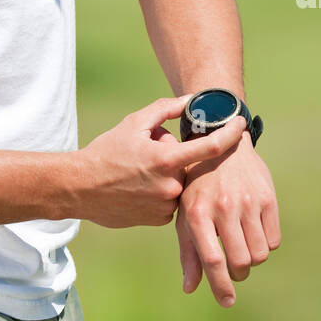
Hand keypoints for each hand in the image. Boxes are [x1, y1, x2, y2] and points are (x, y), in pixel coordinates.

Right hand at [79, 95, 244, 227]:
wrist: (78, 189)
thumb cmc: (106, 152)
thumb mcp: (133, 124)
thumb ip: (165, 110)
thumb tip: (192, 100)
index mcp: (167, 159)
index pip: (211, 146)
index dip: (231, 133)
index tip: (241, 123)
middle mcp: (171, 185)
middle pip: (190, 163)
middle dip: (176, 154)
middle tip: (150, 151)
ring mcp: (166, 206)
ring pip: (181, 183)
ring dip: (169, 173)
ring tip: (139, 171)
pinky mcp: (160, 219)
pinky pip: (172, 200)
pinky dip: (162, 190)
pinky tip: (139, 187)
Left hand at [175, 126, 279, 307]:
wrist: (220, 141)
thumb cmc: (197, 185)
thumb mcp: (185, 214)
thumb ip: (189, 252)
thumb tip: (191, 288)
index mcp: (197, 214)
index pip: (212, 259)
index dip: (220, 285)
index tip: (227, 302)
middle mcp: (223, 207)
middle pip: (241, 261)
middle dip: (238, 274)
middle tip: (234, 269)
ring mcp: (248, 201)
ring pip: (260, 253)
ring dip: (253, 260)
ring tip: (243, 249)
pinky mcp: (267, 197)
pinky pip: (274, 238)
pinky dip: (266, 245)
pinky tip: (255, 234)